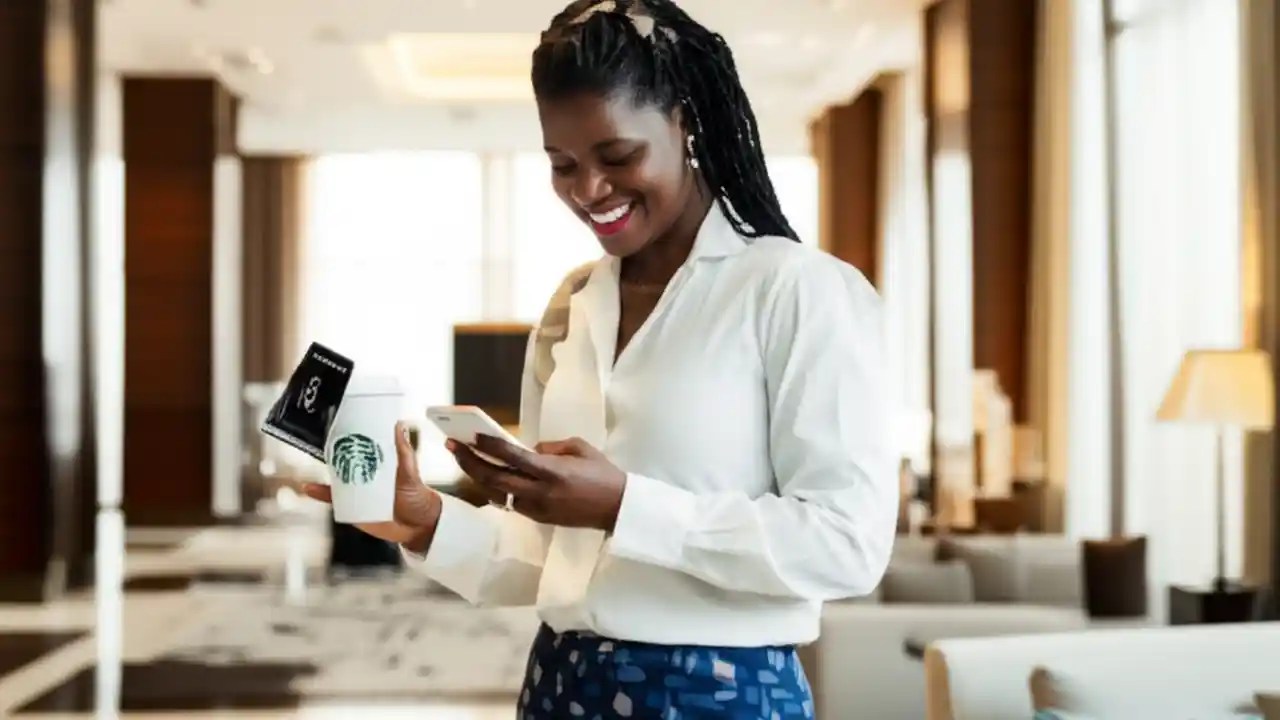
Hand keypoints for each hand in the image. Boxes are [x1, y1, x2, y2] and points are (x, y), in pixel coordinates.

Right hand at [301, 421, 441, 553]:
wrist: (418, 526)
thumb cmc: (417, 495)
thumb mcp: (410, 470)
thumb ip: (404, 451)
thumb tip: (399, 426)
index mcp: (380, 463)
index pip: (363, 447)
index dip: (352, 438)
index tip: (341, 427)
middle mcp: (367, 476)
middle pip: (346, 462)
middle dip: (334, 454)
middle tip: (324, 444)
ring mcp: (359, 491)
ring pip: (337, 480)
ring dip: (324, 473)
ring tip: (314, 463)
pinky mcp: (352, 507)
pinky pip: (332, 500)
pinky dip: (320, 494)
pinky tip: (310, 488)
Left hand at [448, 435, 626, 531]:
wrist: (617, 508)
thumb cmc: (602, 473)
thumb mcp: (580, 448)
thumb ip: (551, 447)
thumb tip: (528, 450)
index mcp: (553, 472)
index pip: (513, 457)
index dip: (489, 446)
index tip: (471, 435)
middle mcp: (541, 492)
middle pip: (495, 479)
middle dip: (470, 462)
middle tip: (453, 446)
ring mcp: (538, 509)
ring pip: (498, 494)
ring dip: (478, 477)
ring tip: (464, 459)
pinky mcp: (539, 519)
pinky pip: (511, 503)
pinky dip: (497, 489)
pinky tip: (487, 477)